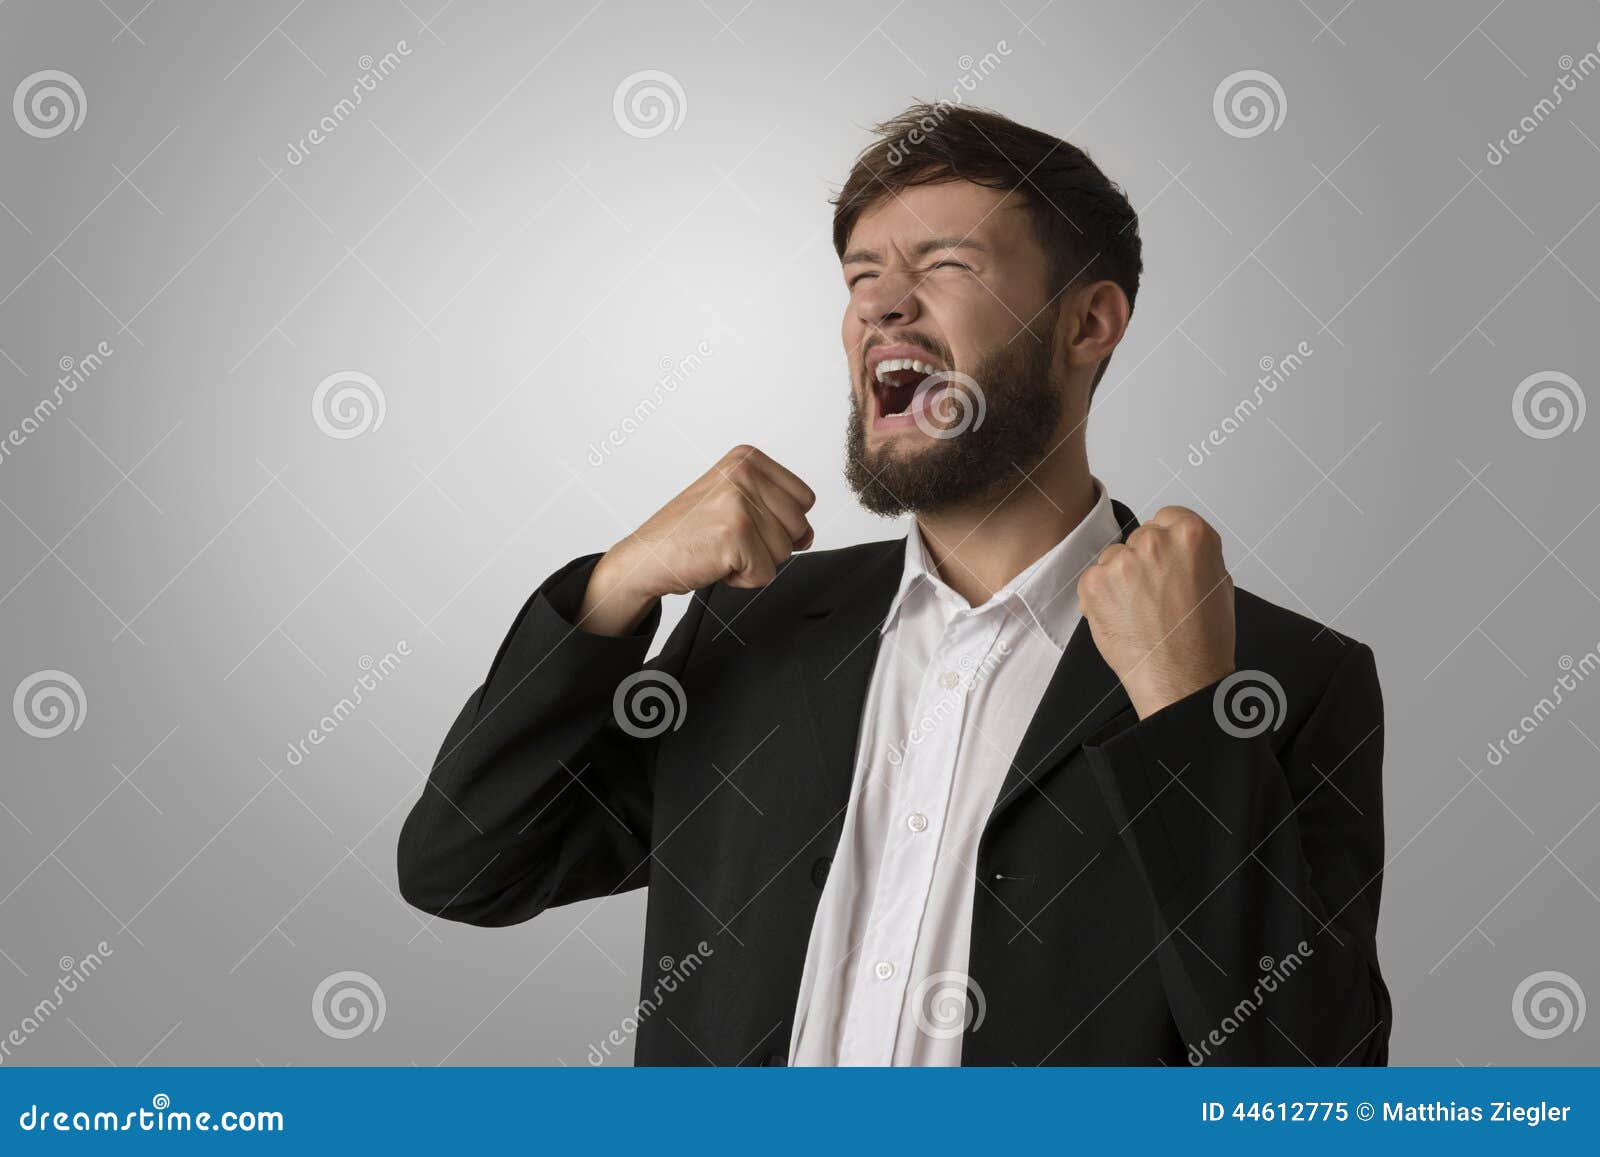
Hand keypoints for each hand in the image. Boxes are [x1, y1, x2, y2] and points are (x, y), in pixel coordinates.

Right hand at [577, 445, 816, 636]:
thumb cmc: (688, 533)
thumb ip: (778, 510)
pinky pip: (766, 573)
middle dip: (768, 545)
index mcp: (747, 458)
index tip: (743, 523)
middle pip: (799, 526)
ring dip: (754, 562)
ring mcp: (740, 502)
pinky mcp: (736, 535)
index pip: (805, 499)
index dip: (780, 523)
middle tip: (727, 538)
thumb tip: (809, 536)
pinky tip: (715, 562)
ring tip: (720, 548)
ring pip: (785, 552)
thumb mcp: (735, 502)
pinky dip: (743, 578)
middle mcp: (744, 473)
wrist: (645, 557)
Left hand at [1077, 506, 1235, 718]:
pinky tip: (1123, 619)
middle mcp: (1154, 541)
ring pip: (1115, 558)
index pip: (1168, 517)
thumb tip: (1178, 547)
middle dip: (1144, 562)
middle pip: (1140, 537)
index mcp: (1191, 535)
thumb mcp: (1219, 582)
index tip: (1168, 560)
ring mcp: (1120, 562)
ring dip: (1121, 578)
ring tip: (1141, 612)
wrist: (1181, 680)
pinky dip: (1102, 597)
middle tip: (1156, 595)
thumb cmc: (1204, 641)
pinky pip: (1094, 580)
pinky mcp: (1093, 584)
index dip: (1168, 542)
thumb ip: (1195, 555)